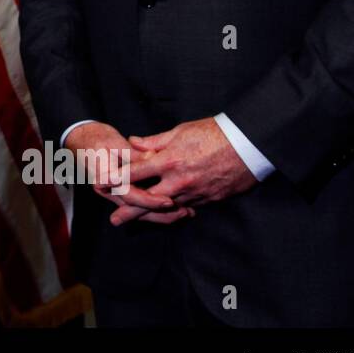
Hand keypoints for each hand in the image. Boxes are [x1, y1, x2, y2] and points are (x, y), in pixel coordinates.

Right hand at [64, 121, 193, 225]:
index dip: (149, 200)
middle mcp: (108, 191)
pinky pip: (140, 203)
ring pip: (139, 210)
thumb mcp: (115, 143)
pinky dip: (156, 206)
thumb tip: (153, 157)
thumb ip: (134, 154)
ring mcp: (114, 193)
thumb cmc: (97, 139)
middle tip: (185, 212)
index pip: (129, 195)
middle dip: (161, 213)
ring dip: (162, 213)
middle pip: (136, 209)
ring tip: (185, 212)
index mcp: (104, 180)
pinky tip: (176, 205)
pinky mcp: (122, 191)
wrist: (82, 140)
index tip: (168, 201)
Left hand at [109, 117, 258, 225]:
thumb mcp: (181, 131)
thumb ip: (155, 141)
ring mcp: (196, 192)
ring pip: (169, 207)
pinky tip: (169, 214)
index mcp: (170, 161)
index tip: (103, 184)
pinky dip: (178, 210)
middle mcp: (180, 180)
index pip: (137, 172)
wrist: (250, 144)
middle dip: (130, 209)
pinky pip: (190, 206)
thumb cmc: (214, 133)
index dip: (118, 179)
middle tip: (115, 219)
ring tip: (136, 221)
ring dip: (152, 214)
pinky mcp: (211, 199)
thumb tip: (133, 143)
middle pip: (149, 199)